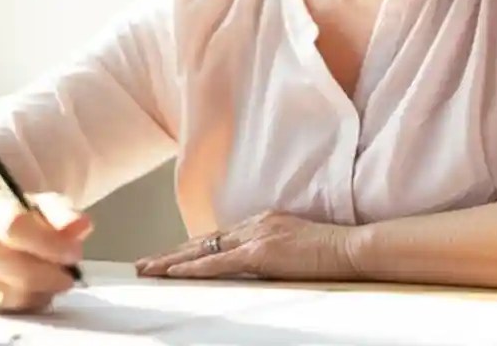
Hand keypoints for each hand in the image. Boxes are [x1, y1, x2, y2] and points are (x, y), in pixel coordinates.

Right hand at [0, 191, 92, 312]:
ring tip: (53, 279)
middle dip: (51, 276)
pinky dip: (30, 303)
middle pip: (16, 270)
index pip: (16, 227)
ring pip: (14, 295)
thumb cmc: (20, 218)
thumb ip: (64, 214)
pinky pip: (8, 310)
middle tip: (70, 275)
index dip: (50, 244)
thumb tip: (81, 225)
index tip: (74, 253)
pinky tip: (38, 289)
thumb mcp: (44, 206)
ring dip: (42, 291)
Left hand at [133, 210, 360, 281]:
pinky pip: (218, 262)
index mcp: (265, 223)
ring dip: (171, 261)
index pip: (219, 237)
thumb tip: (259, 266)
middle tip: (144, 264)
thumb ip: (275, 252)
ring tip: (147, 269)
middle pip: (204, 240)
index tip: (171, 257)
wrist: (352, 248)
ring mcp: (257, 236)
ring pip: (203, 249)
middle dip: (172, 253)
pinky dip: (192, 268)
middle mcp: (256, 224)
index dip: (192, 248)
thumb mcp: (298, 247)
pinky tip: (172, 273)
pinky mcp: (260, 253)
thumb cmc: (334, 252)